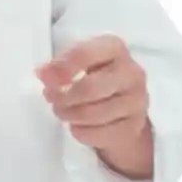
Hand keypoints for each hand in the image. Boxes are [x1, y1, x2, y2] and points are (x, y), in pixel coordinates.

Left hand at [36, 34, 154, 178]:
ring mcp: (138, 100)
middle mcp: (132, 72)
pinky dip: (81, 132)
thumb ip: (59, 66)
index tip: (44, 77)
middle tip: (50, 97)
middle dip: (63, 97)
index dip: (60, 67)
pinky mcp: (135, 126)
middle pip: (89, 88)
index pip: (84, 53)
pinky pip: (99, 134)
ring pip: (92, 114)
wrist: (123, 106)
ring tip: (62, 111)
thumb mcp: (77, 63)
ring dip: (69, 115)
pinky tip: (78, 125)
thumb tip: (43, 74)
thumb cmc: (95, 76)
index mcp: (114, 47)